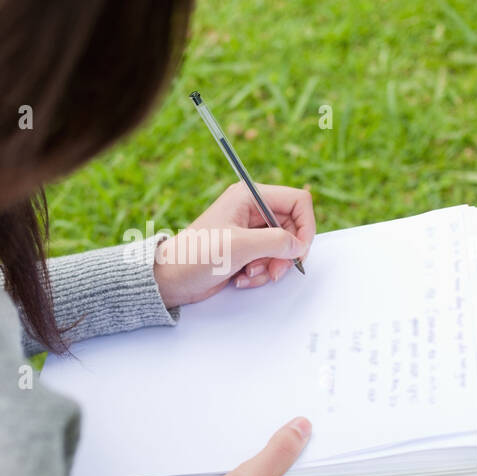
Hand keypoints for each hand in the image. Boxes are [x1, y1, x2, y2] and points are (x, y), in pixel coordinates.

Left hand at [152, 181, 314, 306]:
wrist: (171, 279)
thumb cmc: (196, 256)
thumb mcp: (239, 246)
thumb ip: (275, 242)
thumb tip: (299, 246)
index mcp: (249, 196)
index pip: (297, 201)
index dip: (306, 226)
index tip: (299, 250)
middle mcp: (252, 210)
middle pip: (293, 228)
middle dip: (285, 253)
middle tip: (274, 270)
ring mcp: (249, 232)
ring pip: (282, 248)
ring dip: (271, 266)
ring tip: (249, 273)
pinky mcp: (246, 251)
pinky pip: (269, 261)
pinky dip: (260, 273)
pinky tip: (240, 277)